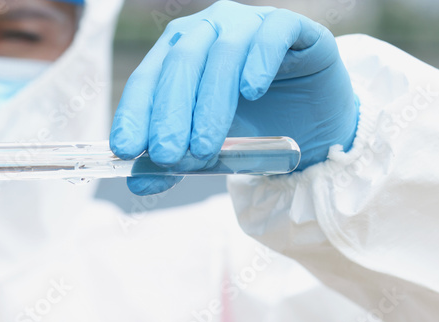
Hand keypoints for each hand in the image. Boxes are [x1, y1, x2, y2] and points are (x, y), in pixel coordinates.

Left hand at [110, 2, 358, 195]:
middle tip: (167, 155)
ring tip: (206, 147)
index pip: (148, 78)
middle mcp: (209, 29)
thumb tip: (139, 182)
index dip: (135, 112)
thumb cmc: (252, 125)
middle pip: (181, 62)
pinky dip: (259, 61)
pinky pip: (272, 34)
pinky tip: (251, 92)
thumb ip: (174, 162)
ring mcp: (250, 22)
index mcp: (178, 51)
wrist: (312, 120)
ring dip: (211, 102)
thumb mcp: (208, 148)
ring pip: (223, 52)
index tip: (126, 149)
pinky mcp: (291, 26)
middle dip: (171, 112)